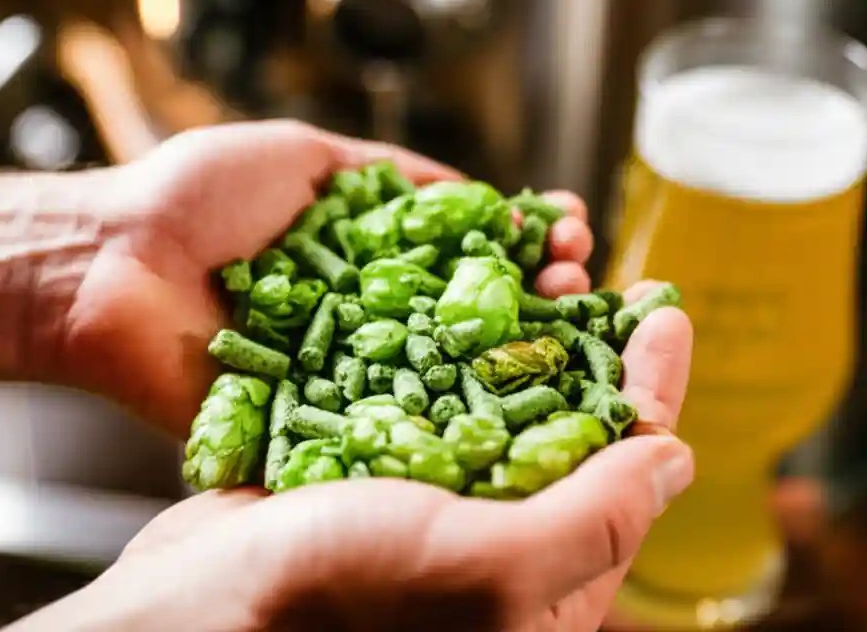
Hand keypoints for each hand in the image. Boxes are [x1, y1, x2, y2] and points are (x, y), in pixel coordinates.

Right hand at [8, 288, 692, 631]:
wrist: (188, 603)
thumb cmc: (336, 595)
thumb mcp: (486, 570)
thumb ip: (595, 521)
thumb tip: (677, 459)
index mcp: (542, 584)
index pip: (625, 475)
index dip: (651, 389)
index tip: (664, 311)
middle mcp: (494, 543)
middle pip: (571, 430)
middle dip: (596, 349)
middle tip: (610, 276)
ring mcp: (432, 503)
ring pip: (503, 402)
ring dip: (529, 330)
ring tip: (543, 268)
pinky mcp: (374, 467)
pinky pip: (435, 392)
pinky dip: (455, 338)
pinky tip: (461, 291)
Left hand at [52, 121, 598, 436]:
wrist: (105, 261)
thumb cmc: (191, 197)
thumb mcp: (304, 153)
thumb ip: (389, 174)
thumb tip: (472, 192)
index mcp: (370, 257)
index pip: (466, 252)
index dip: (521, 241)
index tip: (565, 226)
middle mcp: (370, 318)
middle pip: (472, 313)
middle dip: (538, 293)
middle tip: (581, 275)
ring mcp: (347, 370)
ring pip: (446, 369)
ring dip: (514, 349)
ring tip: (565, 313)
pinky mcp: (314, 421)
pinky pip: (388, 423)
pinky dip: (448, 415)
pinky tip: (506, 395)